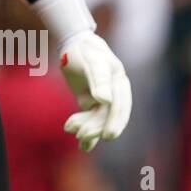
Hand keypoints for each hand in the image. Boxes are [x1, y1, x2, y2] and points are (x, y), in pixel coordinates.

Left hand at [56, 31, 131, 151]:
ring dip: (87, 128)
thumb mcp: (91, 62)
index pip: (120, 106)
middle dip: (96, 127)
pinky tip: (83, 146)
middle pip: (108, 115)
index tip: (108, 135)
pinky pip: (91, 119)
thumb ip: (99, 80)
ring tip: (70, 129)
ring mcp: (104, 99)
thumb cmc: (84, 51)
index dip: (115, 121)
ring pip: (98, 119)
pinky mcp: (92, 102)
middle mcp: (115, 92)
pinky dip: (87, 131)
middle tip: (81, 135)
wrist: (74, 45)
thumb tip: (106, 101)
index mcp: (119, 82)